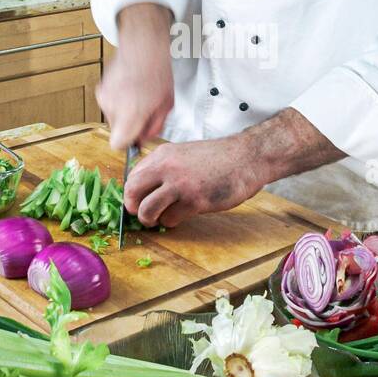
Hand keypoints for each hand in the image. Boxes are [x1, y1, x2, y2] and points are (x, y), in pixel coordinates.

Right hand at [96, 3, 173, 149]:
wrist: (143, 47)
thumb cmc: (157, 72)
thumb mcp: (166, 105)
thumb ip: (155, 126)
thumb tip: (146, 137)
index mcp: (130, 115)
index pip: (118, 145)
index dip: (129, 143)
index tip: (137, 136)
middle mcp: (113, 108)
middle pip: (116, 131)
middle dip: (129, 126)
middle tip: (144, 112)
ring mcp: (104, 98)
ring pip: (112, 117)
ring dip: (124, 112)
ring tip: (138, 97)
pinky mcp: (100, 89)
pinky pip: (109, 104)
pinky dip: (118, 100)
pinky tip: (130, 89)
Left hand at [124, 136, 263, 226]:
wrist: (245, 158)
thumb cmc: (217, 159)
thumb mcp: (183, 154)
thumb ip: (164, 168)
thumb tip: (144, 189)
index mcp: (163, 154)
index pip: (132, 176)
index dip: (132, 193)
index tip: (137, 201)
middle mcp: (167, 168)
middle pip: (132, 192)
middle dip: (133, 207)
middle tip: (142, 213)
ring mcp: (181, 185)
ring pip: (147, 210)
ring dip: (150, 219)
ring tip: (159, 219)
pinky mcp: (195, 201)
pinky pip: (170, 219)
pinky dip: (171, 222)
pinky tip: (180, 216)